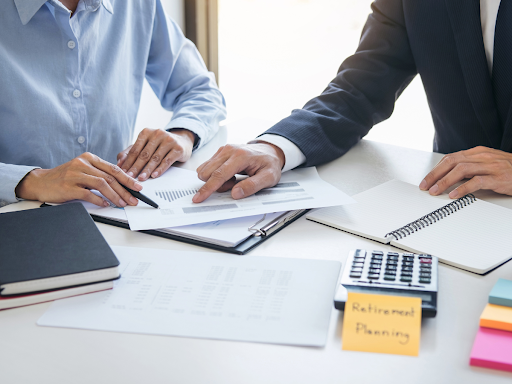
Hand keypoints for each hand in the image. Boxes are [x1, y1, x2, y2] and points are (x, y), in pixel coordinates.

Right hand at [15, 152, 142, 206]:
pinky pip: (88, 194)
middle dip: (125, 189)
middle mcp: (83, 163)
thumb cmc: (65, 178)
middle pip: (110, 177)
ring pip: (102, 184)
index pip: (114, 168)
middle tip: (134, 199)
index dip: (128, 178)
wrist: (41, 182)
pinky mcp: (68, 186)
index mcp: (89, 158)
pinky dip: (99, 200)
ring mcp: (75, 174)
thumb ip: (100, 174)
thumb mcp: (84, 170)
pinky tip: (106, 204)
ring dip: (115, 195)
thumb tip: (122, 185)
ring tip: (123, 203)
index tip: (138, 187)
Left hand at [117, 128, 194, 180]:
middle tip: (130, 177)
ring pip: (155, 158)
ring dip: (147, 170)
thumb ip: (130, 152)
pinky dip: (160, 169)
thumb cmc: (160, 145)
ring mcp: (169, 140)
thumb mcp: (145, 145)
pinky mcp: (178, 148)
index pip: (135, 149)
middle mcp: (157, 134)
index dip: (128, 162)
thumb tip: (119, 163)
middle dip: (136, 167)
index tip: (123, 172)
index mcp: (146, 132)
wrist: (182, 140)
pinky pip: (167, 161)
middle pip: (144, 154)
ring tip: (141, 178)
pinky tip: (154, 175)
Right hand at [193, 143, 285, 202]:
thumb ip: (252, 186)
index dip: (208, 189)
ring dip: (216, 180)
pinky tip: (230, 174)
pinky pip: (208, 167)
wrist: (270, 152)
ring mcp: (223, 150)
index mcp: (240, 156)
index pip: (219, 175)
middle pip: (208, 172)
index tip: (198, 198)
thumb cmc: (270, 164)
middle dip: (217, 185)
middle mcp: (229, 150)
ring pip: (205, 170)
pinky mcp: (220, 152)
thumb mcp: (269, 178)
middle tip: (235, 183)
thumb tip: (235, 194)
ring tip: (234, 178)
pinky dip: (216, 174)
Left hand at [419, 146, 511, 197]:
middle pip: (452, 162)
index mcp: (478, 152)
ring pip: (461, 170)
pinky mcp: (498, 177)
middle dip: (435, 175)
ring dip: (445, 181)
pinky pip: (477, 182)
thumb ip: (470, 168)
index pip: (451, 158)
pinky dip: (463, 188)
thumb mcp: (487, 165)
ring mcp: (491, 166)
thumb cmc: (509, 170)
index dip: (436, 169)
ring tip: (435, 191)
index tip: (426, 180)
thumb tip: (448, 178)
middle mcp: (483, 156)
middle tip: (425, 186)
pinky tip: (454, 195)